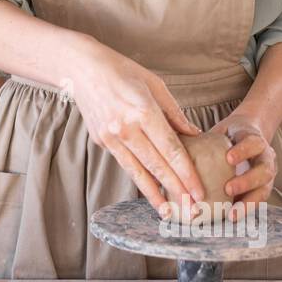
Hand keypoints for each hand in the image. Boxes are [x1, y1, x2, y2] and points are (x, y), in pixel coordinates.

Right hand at [68, 39, 203, 214]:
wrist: (82, 69)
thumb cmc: (122, 71)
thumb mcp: (155, 85)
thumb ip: (174, 113)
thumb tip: (194, 135)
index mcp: (143, 111)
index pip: (170, 149)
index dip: (186, 173)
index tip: (199, 190)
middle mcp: (125, 127)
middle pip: (156, 165)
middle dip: (176, 190)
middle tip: (192, 210)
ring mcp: (111, 137)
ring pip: (137, 171)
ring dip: (155, 194)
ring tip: (169, 212)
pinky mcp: (101, 141)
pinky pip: (125, 164)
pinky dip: (139, 179)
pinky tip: (150, 191)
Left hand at [207, 110, 277, 220]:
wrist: (246, 137)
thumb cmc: (228, 136)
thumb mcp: (220, 132)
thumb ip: (204, 137)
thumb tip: (174, 140)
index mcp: (255, 141)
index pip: (254, 143)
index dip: (243, 151)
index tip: (229, 158)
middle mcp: (266, 160)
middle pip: (264, 171)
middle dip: (247, 181)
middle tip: (228, 189)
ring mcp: (267, 177)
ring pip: (264, 191)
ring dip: (248, 203)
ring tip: (231, 214)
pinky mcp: (262, 190)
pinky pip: (257, 203)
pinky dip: (244, 211)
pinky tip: (230, 219)